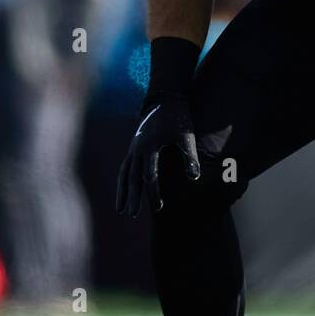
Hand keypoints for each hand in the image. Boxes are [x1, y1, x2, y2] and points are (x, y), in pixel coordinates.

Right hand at [115, 95, 199, 217]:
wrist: (167, 101)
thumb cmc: (179, 119)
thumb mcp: (187, 136)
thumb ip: (190, 157)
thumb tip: (194, 178)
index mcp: (150, 146)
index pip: (149, 175)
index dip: (154, 192)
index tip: (159, 207)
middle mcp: (138, 148)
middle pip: (133, 177)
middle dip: (133, 196)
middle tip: (132, 214)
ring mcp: (133, 148)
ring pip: (125, 173)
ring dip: (122, 192)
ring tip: (120, 210)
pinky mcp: (133, 148)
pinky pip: (125, 167)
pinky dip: (122, 181)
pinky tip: (123, 192)